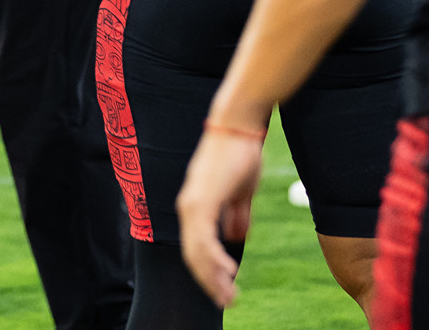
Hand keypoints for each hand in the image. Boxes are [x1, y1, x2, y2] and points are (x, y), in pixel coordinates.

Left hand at [176, 123, 266, 307]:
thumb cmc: (240, 154)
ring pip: (197, 252)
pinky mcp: (202, 200)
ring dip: (212, 276)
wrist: (238, 126)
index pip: (196, 246)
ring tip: (228, 295)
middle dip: (210, 281)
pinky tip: (226, 273)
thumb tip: (237, 237)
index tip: (224, 287)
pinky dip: (213, 260)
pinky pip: (203, 239)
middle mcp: (188, 207)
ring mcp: (192, 204)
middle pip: (193, 255)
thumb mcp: (240, 192)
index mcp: (195, 205)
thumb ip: (236, 214)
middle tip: (226, 301)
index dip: (208, 269)